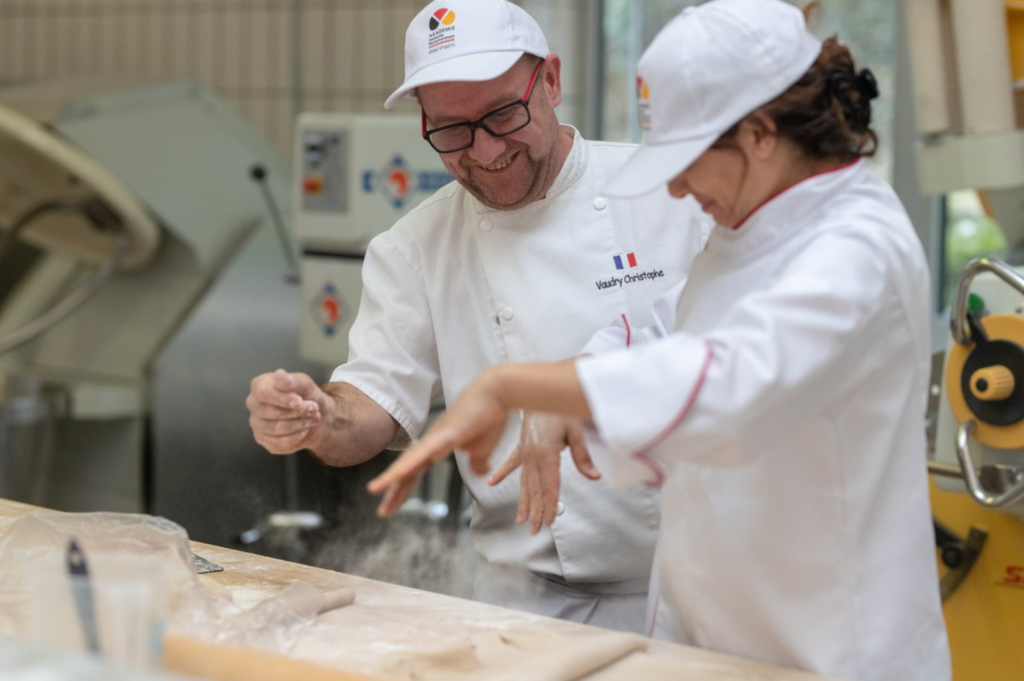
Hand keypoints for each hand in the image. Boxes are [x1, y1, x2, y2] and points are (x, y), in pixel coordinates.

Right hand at [246, 369, 323, 453]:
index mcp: (259, 386)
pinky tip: (303, 428)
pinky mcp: (265, 440)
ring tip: (312, 417)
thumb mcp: (304, 383)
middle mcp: (254, 405)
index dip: (283, 398)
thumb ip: (292, 380)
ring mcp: (257, 424)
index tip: (300, 400)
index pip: (263, 392)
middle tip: (313, 408)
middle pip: (271, 412)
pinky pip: (281, 442)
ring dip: (300, 423)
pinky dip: (298, 436)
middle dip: (297, 411)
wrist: (317, 414)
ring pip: (276, 429)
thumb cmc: (307, 396)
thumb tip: (280, 375)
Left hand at [367, 369, 509, 516]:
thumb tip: (478, 472)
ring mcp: (437, 436)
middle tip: (382, 512)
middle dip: (393, 490)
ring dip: (392, 476)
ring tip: (375, 490)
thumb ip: (477, 462)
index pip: (414, 471)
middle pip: (407, 469)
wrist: (498, 392)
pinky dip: (410, 463)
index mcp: (437, 446)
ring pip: (410, 461)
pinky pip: (425, 451)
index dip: (402, 489)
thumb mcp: (482, 448)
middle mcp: (432, 441)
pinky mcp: (447, 433)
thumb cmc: (490, 418)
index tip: (390, 506)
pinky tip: (398, 473)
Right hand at [489, 413, 599, 533]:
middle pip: (535, 489)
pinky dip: (501, 473)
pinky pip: (511, 462)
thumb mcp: (576, 430)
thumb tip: (593, 476)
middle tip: (534, 530)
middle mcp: (532, 455)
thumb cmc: (561, 408)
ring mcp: (524, 451)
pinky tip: (492, 482)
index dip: (549, 505)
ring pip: (524, 482)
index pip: (549, 486)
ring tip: (520, 519)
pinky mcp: (521, 444)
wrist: (542, 389)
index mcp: (546, 453)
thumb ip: (582, 456)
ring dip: (523, 502)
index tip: (548, 521)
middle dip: (535, 511)